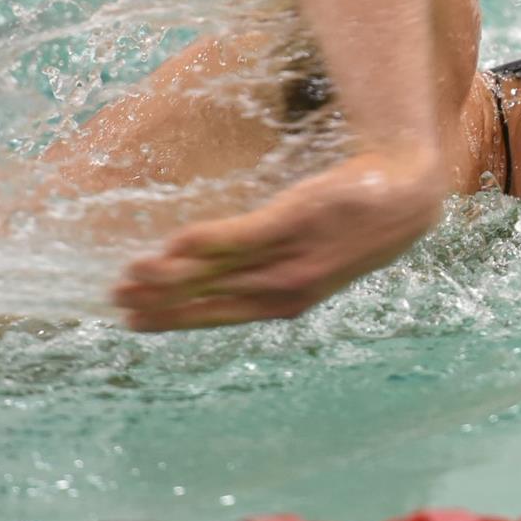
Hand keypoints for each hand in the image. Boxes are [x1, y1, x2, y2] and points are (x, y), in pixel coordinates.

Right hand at [112, 148, 444, 330]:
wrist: (403, 196)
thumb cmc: (352, 227)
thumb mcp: (310, 259)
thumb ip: (266, 270)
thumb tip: (220, 273)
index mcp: (285, 302)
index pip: (217, 315)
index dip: (173, 320)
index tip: (133, 324)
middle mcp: (284, 288)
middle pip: (209, 300)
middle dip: (160, 305)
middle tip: (116, 305)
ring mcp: (289, 255)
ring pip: (218, 273)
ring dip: (170, 277)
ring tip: (130, 275)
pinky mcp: (295, 220)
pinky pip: (241, 237)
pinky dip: (206, 244)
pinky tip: (173, 245)